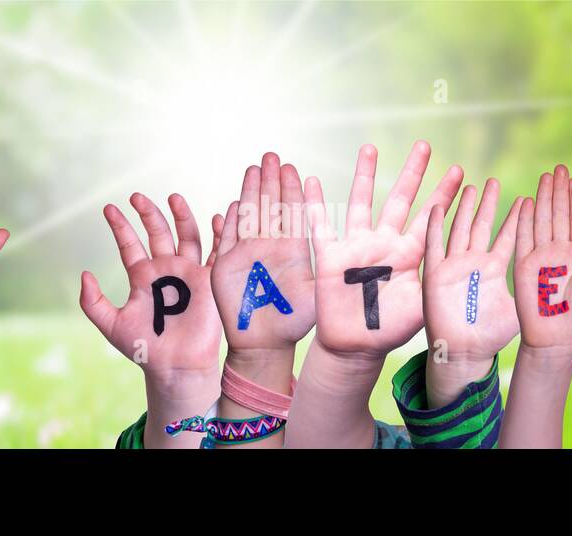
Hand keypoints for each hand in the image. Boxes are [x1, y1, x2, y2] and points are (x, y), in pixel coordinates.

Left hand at [81, 193, 222, 380]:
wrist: (175, 365)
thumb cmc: (144, 348)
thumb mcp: (112, 325)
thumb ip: (93, 302)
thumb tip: (85, 274)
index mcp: (142, 277)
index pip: (130, 244)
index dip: (120, 226)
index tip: (108, 208)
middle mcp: (165, 270)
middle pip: (158, 232)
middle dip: (148, 214)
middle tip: (136, 196)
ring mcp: (188, 273)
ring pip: (186, 236)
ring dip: (181, 216)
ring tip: (173, 197)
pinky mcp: (209, 280)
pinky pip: (216, 252)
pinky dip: (218, 235)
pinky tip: (217, 217)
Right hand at [211, 153, 315, 353]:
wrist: (266, 343)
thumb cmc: (295, 322)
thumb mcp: (317, 292)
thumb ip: (325, 270)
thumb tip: (345, 252)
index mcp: (292, 249)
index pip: (291, 212)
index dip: (290, 189)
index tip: (291, 167)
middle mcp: (269, 247)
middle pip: (269, 206)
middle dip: (270, 181)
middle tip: (272, 156)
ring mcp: (247, 254)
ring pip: (249, 216)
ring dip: (250, 192)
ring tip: (254, 169)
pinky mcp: (226, 267)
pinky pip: (227, 239)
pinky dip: (230, 222)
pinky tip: (234, 203)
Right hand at [303, 141, 463, 358]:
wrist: (356, 347)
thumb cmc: (391, 330)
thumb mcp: (421, 308)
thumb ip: (436, 286)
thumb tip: (461, 273)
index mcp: (409, 255)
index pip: (429, 218)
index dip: (443, 195)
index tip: (459, 170)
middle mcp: (384, 244)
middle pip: (399, 200)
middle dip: (412, 173)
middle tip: (424, 145)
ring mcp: (356, 248)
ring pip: (360, 203)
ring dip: (364, 175)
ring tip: (369, 147)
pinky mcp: (330, 258)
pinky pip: (319, 226)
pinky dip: (313, 204)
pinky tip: (310, 180)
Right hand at [423, 180, 523, 361]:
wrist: (463, 353)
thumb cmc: (492, 336)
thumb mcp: (519, 308)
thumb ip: (535, 287)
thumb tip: (562, 275)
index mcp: (496, 268)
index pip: (508, 235)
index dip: (517, 216)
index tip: (528, 195)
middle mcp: (475, 263)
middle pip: (483, 225)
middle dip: (489, 203)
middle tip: (495, 180)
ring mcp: (455, 266)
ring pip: (460, 229)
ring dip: (464, 208)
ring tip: (471, 186)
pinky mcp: (436, 274)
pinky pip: (435, 245)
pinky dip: (435, 226)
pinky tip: (438, 207)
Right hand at [512, 165, 571, 348]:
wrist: (556, 339)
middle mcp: (559, 251)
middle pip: (558, 214)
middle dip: (558, 190)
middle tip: (559, 167)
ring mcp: (540, 257)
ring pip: (540, 220)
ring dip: (542, 198)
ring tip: (544, 177)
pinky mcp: (523, 266)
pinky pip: (522, 238)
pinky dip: (521, 220)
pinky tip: (523, 201)